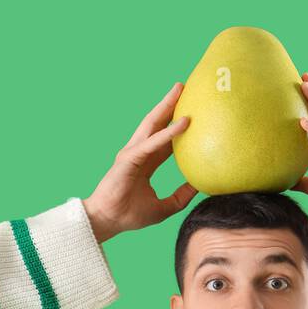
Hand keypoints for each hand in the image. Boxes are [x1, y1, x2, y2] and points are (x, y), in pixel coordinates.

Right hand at [83, 82, 198, 243]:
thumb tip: (198, 186)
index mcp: (145, 162)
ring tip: (180, 90)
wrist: (109, 221)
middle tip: (185, 87)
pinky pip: (153, 143)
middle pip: (157, 124)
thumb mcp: (165, 207)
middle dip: (169, 105)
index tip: (191, 111)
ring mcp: (132, 153)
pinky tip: (183, 123)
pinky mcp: (130, 158)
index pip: (164, 139)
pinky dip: (168, 133)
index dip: (176, 125)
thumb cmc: (130, 215)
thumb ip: (181, 196)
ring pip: (152, 124)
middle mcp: (138, 153)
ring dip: (166, 106)